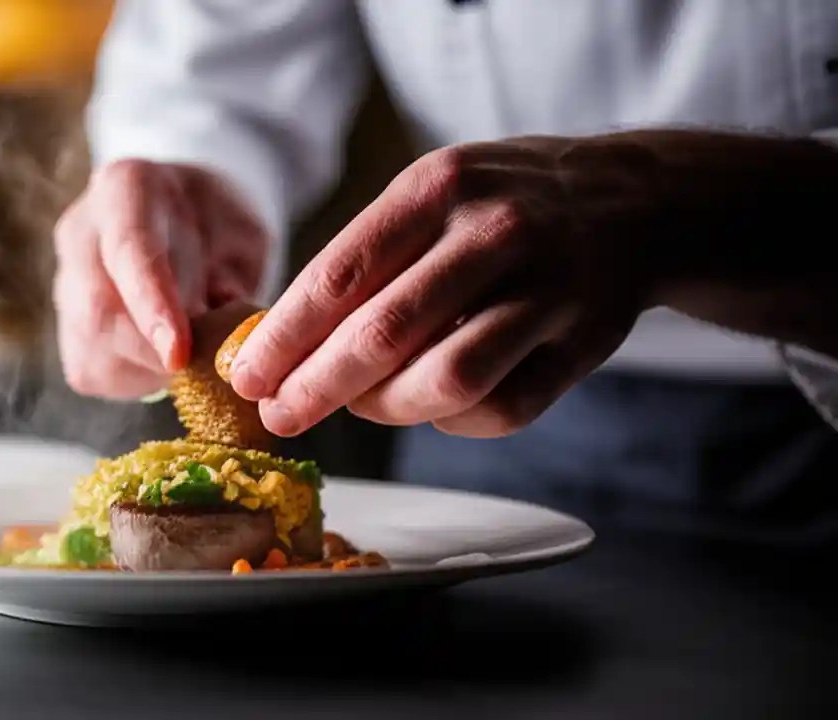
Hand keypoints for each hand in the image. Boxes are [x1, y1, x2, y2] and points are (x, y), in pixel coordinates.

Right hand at [53, 159, 267, 398]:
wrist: (193, 221)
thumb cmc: (220, 226)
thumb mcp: (243, 234)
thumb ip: (233, 278)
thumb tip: (221, 336)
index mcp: (125, 188)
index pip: (129, 250)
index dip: (152, 306)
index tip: (178, 353)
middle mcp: (81, 232)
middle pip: (97, 308)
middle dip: (149, 353)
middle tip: (198, 372)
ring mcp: (66, 280)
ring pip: (91, 347)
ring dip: (147, 371)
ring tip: (190, 358)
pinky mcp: (68, 326)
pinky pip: (92, 370)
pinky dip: (137, 381)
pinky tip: (164, 364)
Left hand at [229, 134, 667, 437]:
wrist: (632, 201)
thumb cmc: (499, 205)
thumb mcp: (431, 195)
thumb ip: (366, 258)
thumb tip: (283, 341)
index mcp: (437, 189)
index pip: (339, 276)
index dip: (284, 337)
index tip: (246, 376)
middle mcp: (492, 233)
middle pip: (382, 336)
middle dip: (316, 387)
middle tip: (280, 416)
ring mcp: (547, 289)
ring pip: (446, 381)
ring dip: (385, 409)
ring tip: (359, 406)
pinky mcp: (585, 343)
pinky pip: (503, 408)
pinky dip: (455, 420)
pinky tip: (436, 403)